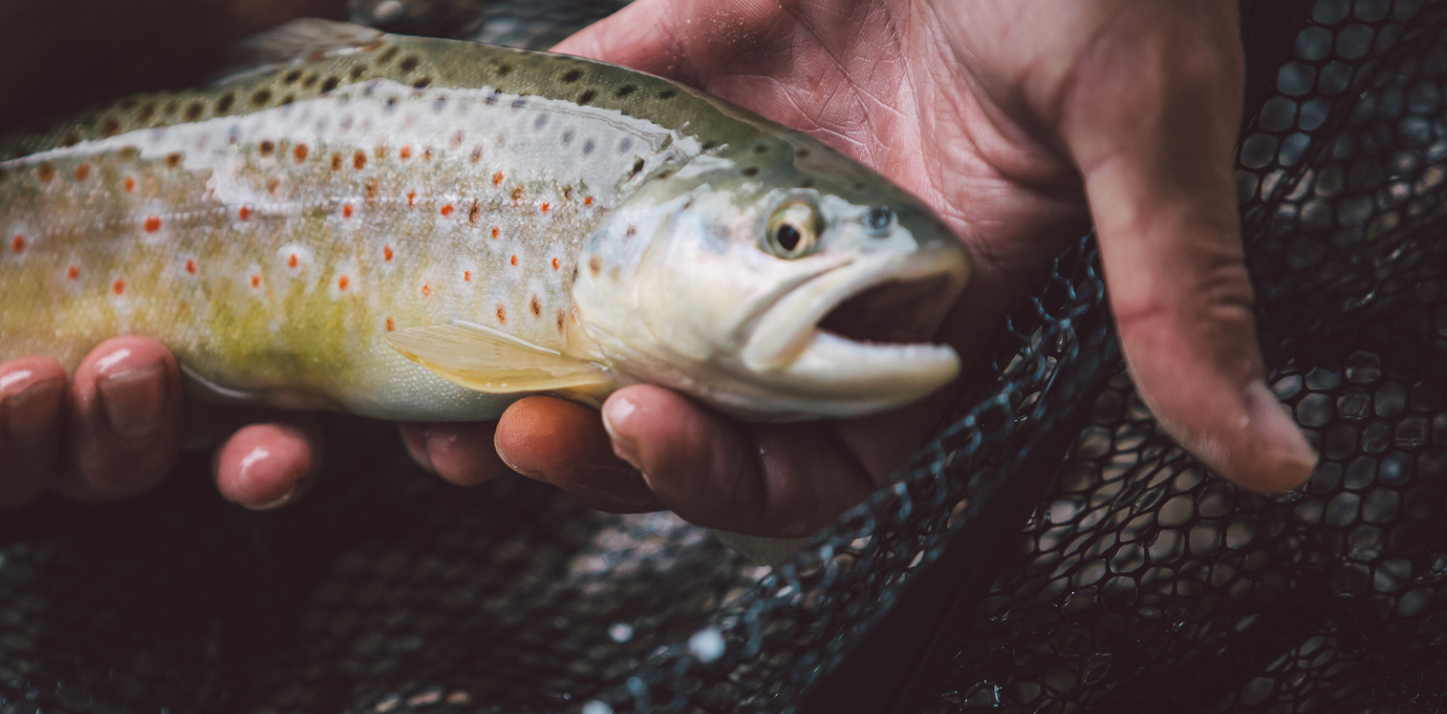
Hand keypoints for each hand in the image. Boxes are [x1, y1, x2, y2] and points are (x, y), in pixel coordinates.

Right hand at [0, 0, 339, 511]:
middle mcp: (33, 268)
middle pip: (47, 450)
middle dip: (57, 450)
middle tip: (68, 374)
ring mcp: (152, 255)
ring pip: (158, 433)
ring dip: (157, 444)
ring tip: (154, 361)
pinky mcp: (263, 240)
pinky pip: (278, 384)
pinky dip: (286, 430)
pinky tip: (286, 424)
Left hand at [397, 0, 1318, 536]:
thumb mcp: (1143, 124)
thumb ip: (1173, 290)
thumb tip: (1272, 464)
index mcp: (918, 315)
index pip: (811, 458)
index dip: (724, 476)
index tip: (644, 434)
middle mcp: (805, 272)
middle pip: (682, 409)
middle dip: (588, 445)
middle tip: (504, 442)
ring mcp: (725, 186)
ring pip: (601, 316)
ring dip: (512, 366)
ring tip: (423, 403)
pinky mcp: (670, 86)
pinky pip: (567, 158)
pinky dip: (493, 203)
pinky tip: (427, 236)